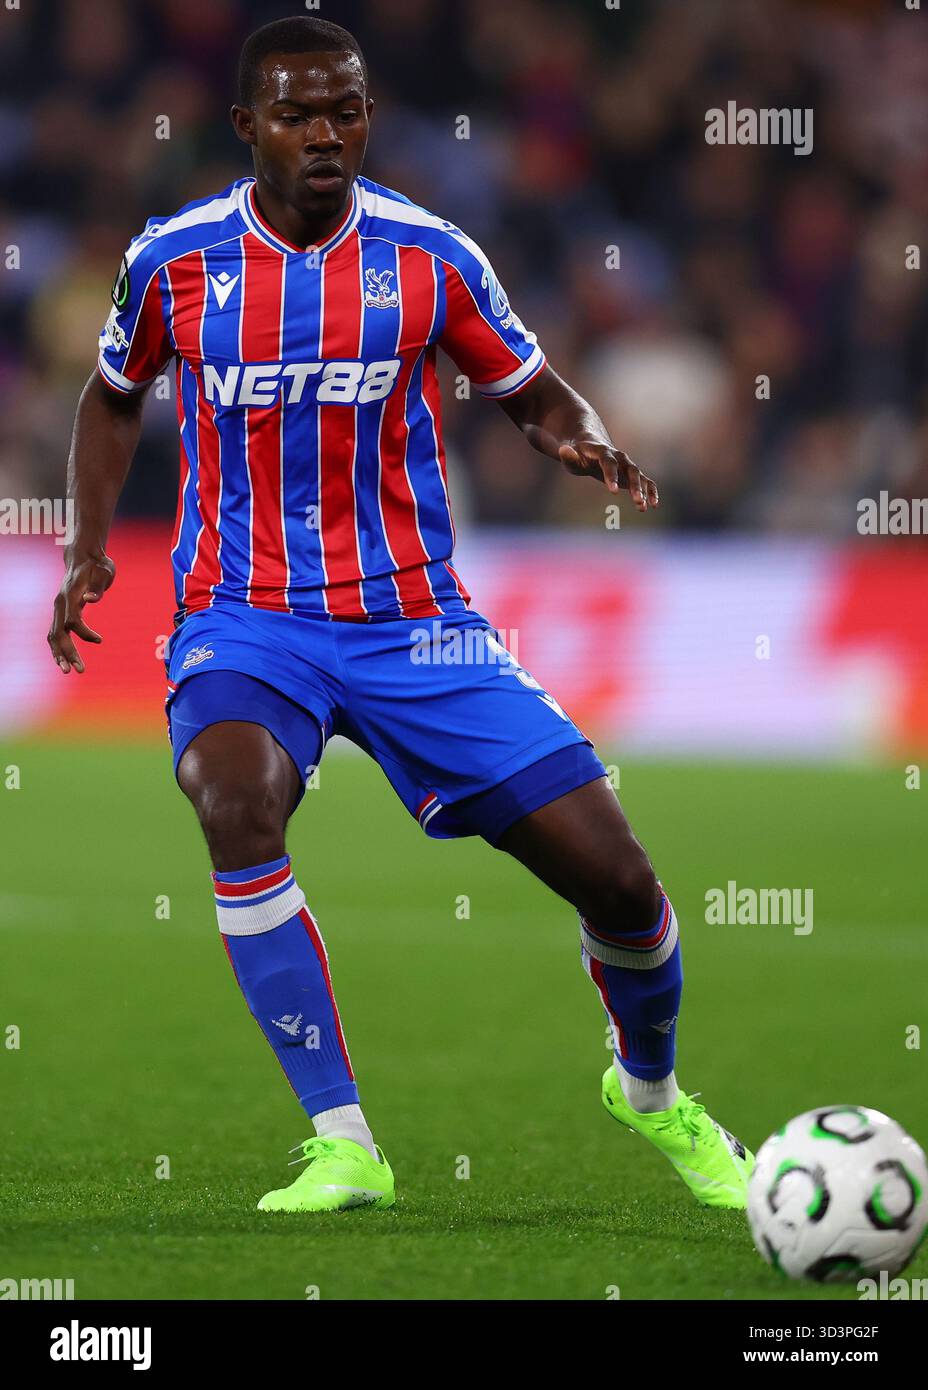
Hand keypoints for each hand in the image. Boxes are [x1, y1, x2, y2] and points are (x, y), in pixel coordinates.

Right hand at [47, 551, 115, 673]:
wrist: (84, 556)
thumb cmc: (98, 564)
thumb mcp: (104, 570)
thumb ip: (98, 585)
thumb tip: (91, 599)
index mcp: (71, 593)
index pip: (72, 619)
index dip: (84, 633)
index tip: (100, 640)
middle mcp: (61, 602)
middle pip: (59, 632)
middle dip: (68, 652)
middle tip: (80, 670)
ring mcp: (58, 607)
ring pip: (53, 635)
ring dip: (60, 655)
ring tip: (68, 671)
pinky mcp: (61, 611)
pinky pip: (55, 633)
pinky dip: (58, 648)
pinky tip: (64, 661)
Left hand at [559, 440, 658, 511]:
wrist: (592, 446)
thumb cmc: (579, 454)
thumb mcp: (570, 455)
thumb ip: (568, 456)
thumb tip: (563, 450)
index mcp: (603, 452)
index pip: (609, 462)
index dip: (612, 475)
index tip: (613, 491)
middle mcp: (619, 457)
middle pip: (630, 469)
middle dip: (635, 485)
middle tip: (637, 500)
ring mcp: (627, 465)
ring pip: (639, 476)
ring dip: (643, 491)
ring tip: (643, 507)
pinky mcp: (632, 474)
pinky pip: (646, 481)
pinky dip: (651, 491)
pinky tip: (653, 505)